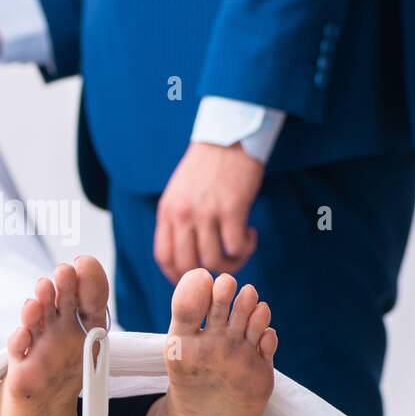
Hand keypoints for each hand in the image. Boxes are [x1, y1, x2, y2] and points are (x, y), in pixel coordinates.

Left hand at [155, 142, 263, 282]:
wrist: (229, 137)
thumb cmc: (207, 167)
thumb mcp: (180, 192)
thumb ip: (178, 219)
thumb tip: (186, 254)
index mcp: (168, 211)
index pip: (164, 257)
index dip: (177, 276)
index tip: (195, 278)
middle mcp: (182, 214)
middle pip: (187, 266)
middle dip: (207, 275)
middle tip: (223, 264)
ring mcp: (206, 212)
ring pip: (213, 262)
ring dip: (231, 263)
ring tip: (241, 247)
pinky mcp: (231, 208)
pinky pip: (236, 247)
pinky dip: (245, 249)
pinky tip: (250, 235)